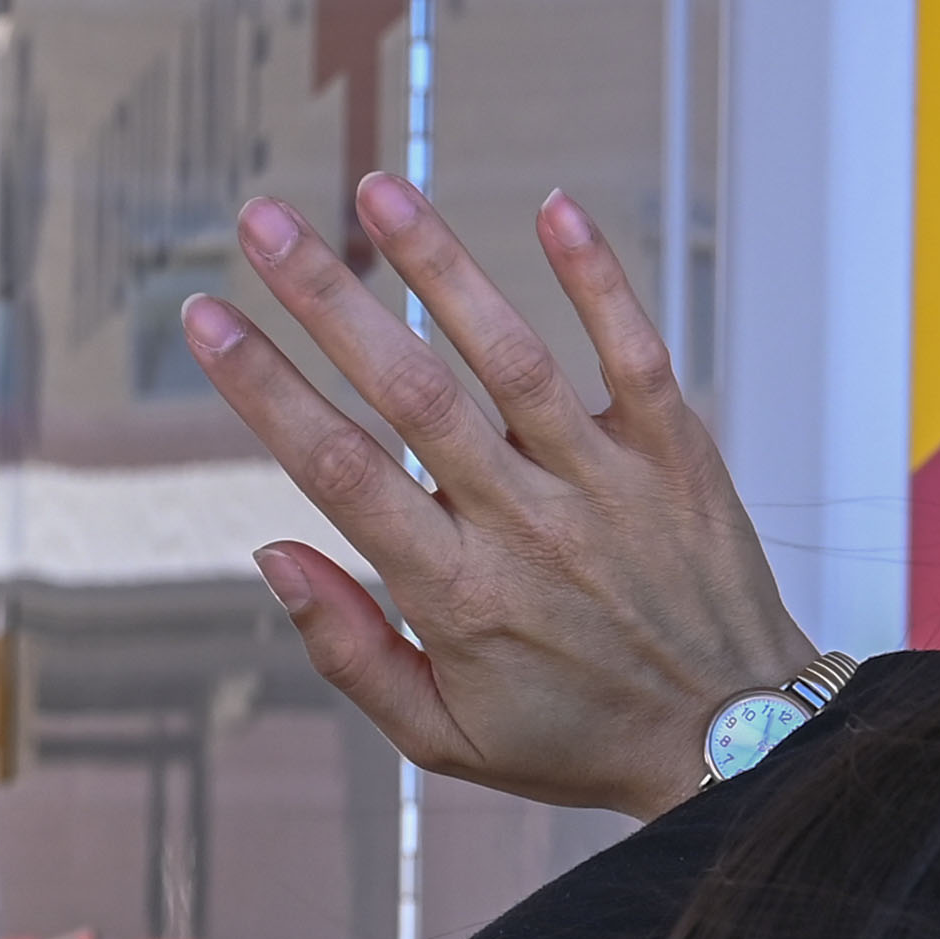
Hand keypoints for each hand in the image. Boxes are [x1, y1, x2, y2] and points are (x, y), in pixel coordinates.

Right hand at [188, 175, 811, 822]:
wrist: (734, 747)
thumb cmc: (577, 737)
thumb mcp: (444, 738)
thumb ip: (349, 650)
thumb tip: (271, 551)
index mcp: (456, 596)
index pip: (339, 470)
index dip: (264, 389)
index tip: (205, 318)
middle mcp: (527, 527)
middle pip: (410, 394)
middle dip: (326, 301)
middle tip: (260, 223)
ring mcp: (606, 483)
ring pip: (513, 358)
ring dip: (442, 265)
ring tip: (376, 190)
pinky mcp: (676, 456)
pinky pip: (634, 354)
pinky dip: (599, 279)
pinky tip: (553, 206)